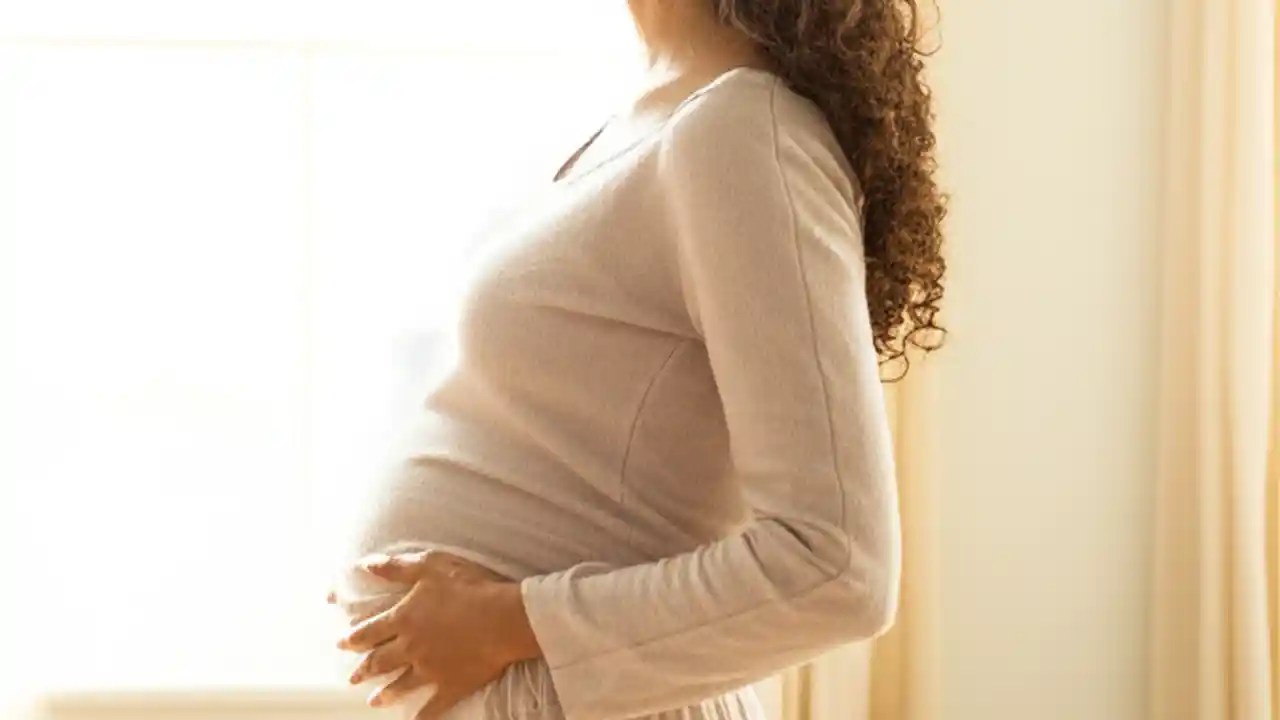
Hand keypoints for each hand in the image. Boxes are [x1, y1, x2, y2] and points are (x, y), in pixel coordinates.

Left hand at [335, 550, 541, 718]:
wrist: (502, 618)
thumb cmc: (469, 587)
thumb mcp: (430, 566)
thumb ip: (396, 567)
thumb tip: (365, 565)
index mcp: (404, 619)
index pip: (370, 631)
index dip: (353, 638)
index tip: (342, 644)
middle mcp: (410, 647)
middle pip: (380, 661)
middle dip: (363, 669)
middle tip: (352, 677)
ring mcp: (429, 670)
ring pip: (400, 685)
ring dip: (384, 694)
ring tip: (373, 701)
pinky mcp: (451, 686)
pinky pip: (432, 706)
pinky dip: (421, 716)